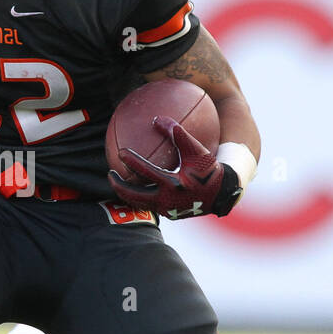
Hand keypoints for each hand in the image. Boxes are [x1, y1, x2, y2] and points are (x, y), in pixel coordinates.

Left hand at [107, 116, 242, 218]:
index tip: (120, 152)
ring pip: (139, 202)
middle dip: (119, 185)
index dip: (132, 162)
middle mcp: (168, 201)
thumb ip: (178, 134)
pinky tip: (135, 185)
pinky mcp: (169, 215)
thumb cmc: (209, 168)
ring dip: (126, 192)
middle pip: (135, 195)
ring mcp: (167, 210)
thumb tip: (157, 118)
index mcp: (174, 185)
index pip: (147, 173)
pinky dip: (139, 195)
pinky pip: (148, 204)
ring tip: (118, 180)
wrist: (222, 193)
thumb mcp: (196, 149)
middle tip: (110, 172)